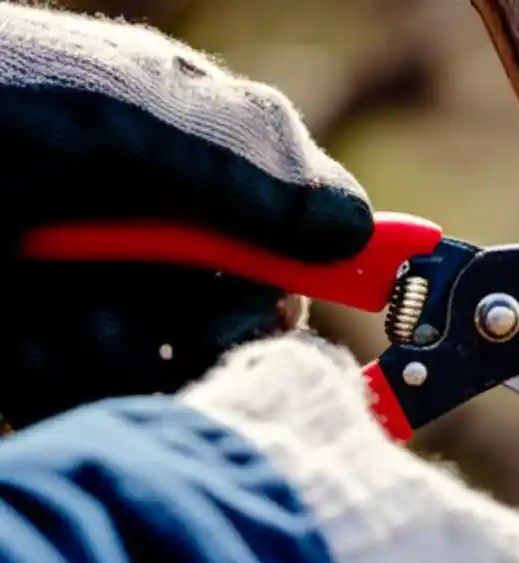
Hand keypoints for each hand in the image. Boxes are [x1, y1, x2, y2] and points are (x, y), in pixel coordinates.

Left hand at [0, 4, 372, 426]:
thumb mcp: (120, 127)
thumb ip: (248, 185)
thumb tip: (360, 233)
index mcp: (199, 160)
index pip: (309, 229)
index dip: (353, 269)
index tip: (399, 312)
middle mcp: (160, 232)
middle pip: (253, 319)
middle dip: (220, 337)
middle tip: (180, 332)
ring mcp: (99, 292)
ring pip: (175, 369)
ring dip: (125, 359)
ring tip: (57, 326)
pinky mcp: (40, 351)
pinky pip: (97, 397)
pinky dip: (65, 384)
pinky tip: (19, 349)